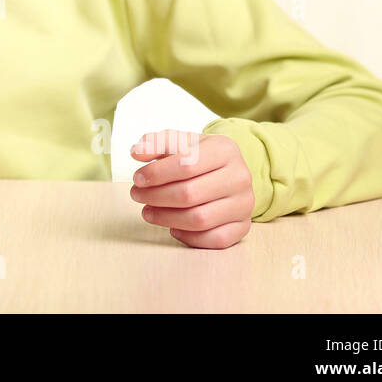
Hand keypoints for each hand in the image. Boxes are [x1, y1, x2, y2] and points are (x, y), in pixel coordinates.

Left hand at [129, 129, 253, 248]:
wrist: (227, 171)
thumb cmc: (199, 156)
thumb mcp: (179, 141)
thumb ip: (155, 142)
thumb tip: (137, 152)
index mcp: (225, 150)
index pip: (187, 164)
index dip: (157, 174)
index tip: (137, 178)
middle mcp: (240, 177)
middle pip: (190, 194)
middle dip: (156, 197)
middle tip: (137, 195)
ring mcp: (245, 204)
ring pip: (200, 219)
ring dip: (166, 218)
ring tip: (147, 212)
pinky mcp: (244, 226)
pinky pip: (216, 239)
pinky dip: (190, 237)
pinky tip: (173, 227)